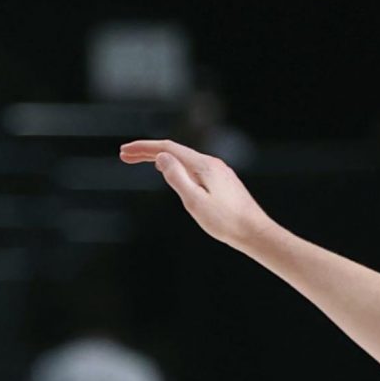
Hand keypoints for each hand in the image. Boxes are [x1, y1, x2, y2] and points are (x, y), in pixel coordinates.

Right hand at [120, 138, 270, 252]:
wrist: (255, 232)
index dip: (144, 148)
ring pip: (183, 159)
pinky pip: (191, 167)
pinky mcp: (220, 182)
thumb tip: (161, 157)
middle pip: (174, 151)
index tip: (124, 151)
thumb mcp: (194, 201)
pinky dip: (174, 165)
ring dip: (160, 158)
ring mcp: (217, 172)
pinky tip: (170, 171)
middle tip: (124, 155)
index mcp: (204, 166)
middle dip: (148, 151)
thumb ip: (177, 177)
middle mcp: (211, 164)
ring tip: (140, 160)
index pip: (168, 149)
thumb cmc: (225, 221)